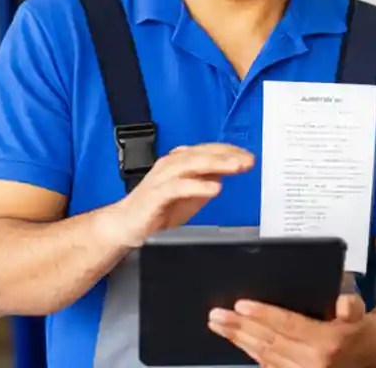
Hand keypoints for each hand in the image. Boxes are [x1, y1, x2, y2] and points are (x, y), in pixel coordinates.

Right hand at [103, 143, 253, 247]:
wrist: (126, 225)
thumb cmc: (157, 209)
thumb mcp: (190, 193)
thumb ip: (207, 180)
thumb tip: (228, 171)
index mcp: (179, 162)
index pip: (208, 150)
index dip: (230, 151)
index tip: (249, 157)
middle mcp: (171, 165)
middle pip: (202, 153)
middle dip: (227, 156)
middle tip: (248, 160)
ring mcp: (162, 178)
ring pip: (192, 164)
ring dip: (216, 164)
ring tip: (236, 167)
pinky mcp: (156, 194)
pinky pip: (178, 187)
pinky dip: (197, 187)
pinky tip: (214, 189)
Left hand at [208, 293, 375, 367]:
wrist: (366, 354)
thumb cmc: (357, 328)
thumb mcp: (359, 311)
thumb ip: (350, 305)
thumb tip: (343, 302)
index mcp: (329, 341)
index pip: (289, 325)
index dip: (264, 315)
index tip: (241, 305)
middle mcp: (315, 362)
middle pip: (270, 341)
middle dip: (240, 327)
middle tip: (217, 314)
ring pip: (264, 355)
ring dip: (238, 340)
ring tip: (219, 325)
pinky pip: (267, 365)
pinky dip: (249, 352)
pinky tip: (236, 340)